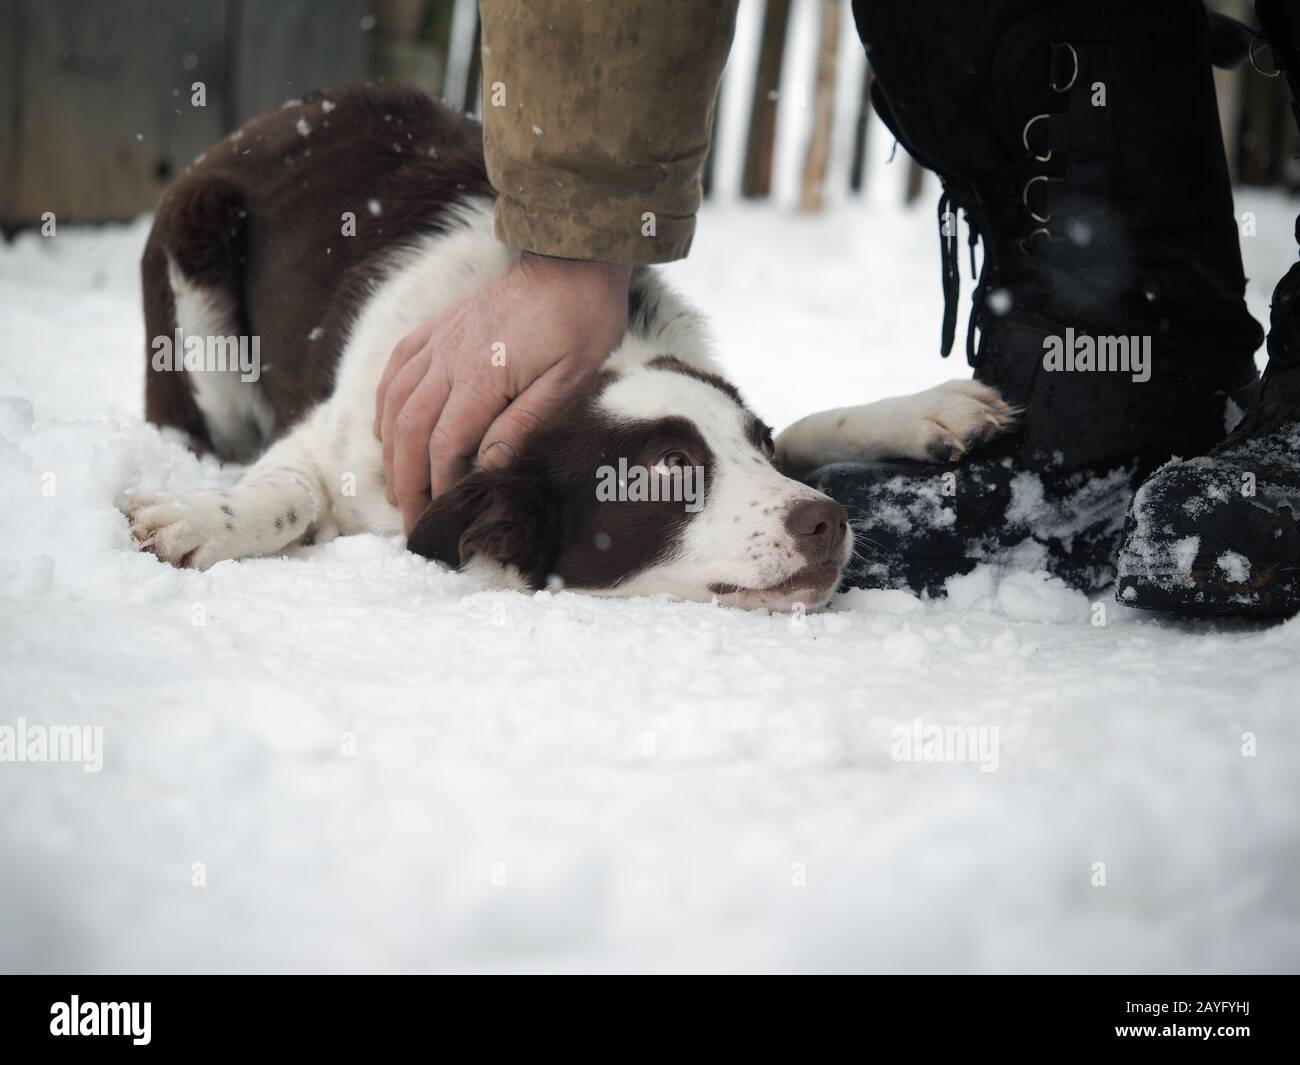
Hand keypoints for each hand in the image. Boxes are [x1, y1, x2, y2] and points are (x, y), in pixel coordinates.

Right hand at [375, 252, 631, 533]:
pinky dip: (384, 404)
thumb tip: (488, 466)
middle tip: (412, 522)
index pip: (445, 445)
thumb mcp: (569, 380)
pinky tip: (386, 429)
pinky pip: (396, 369)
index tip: (442, 518)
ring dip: (390, 450)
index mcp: (482, 377)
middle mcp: (448, 359)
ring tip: (398, 487)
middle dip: (406, 482)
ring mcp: (439, 341)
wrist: (572, 259)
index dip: (439, 486)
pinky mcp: (439, 328)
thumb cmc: (581, 322)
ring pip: (394, 403)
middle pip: (410, 431)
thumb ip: (525, 423)